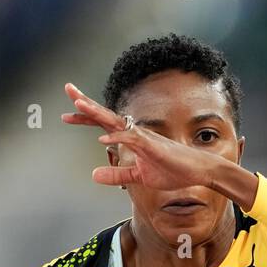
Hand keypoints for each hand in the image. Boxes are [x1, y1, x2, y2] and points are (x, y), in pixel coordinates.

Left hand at [61, 82, 256, 205]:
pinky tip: (102, 141)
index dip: (86, 118)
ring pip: (115, 121)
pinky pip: (131, 139)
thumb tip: (94, 175)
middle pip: (105, 115)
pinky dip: (116, 139)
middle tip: (68, 89)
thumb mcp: (139, 178)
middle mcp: (135, 133)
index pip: (104, 124)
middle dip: (85, 104)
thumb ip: (117, 175)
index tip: (67, 114)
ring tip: (78, 105)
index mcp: (132, 138)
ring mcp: (143, 137)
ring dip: (96, 113)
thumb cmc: (172, 171)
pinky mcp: (152, 146)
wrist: (198, 171)